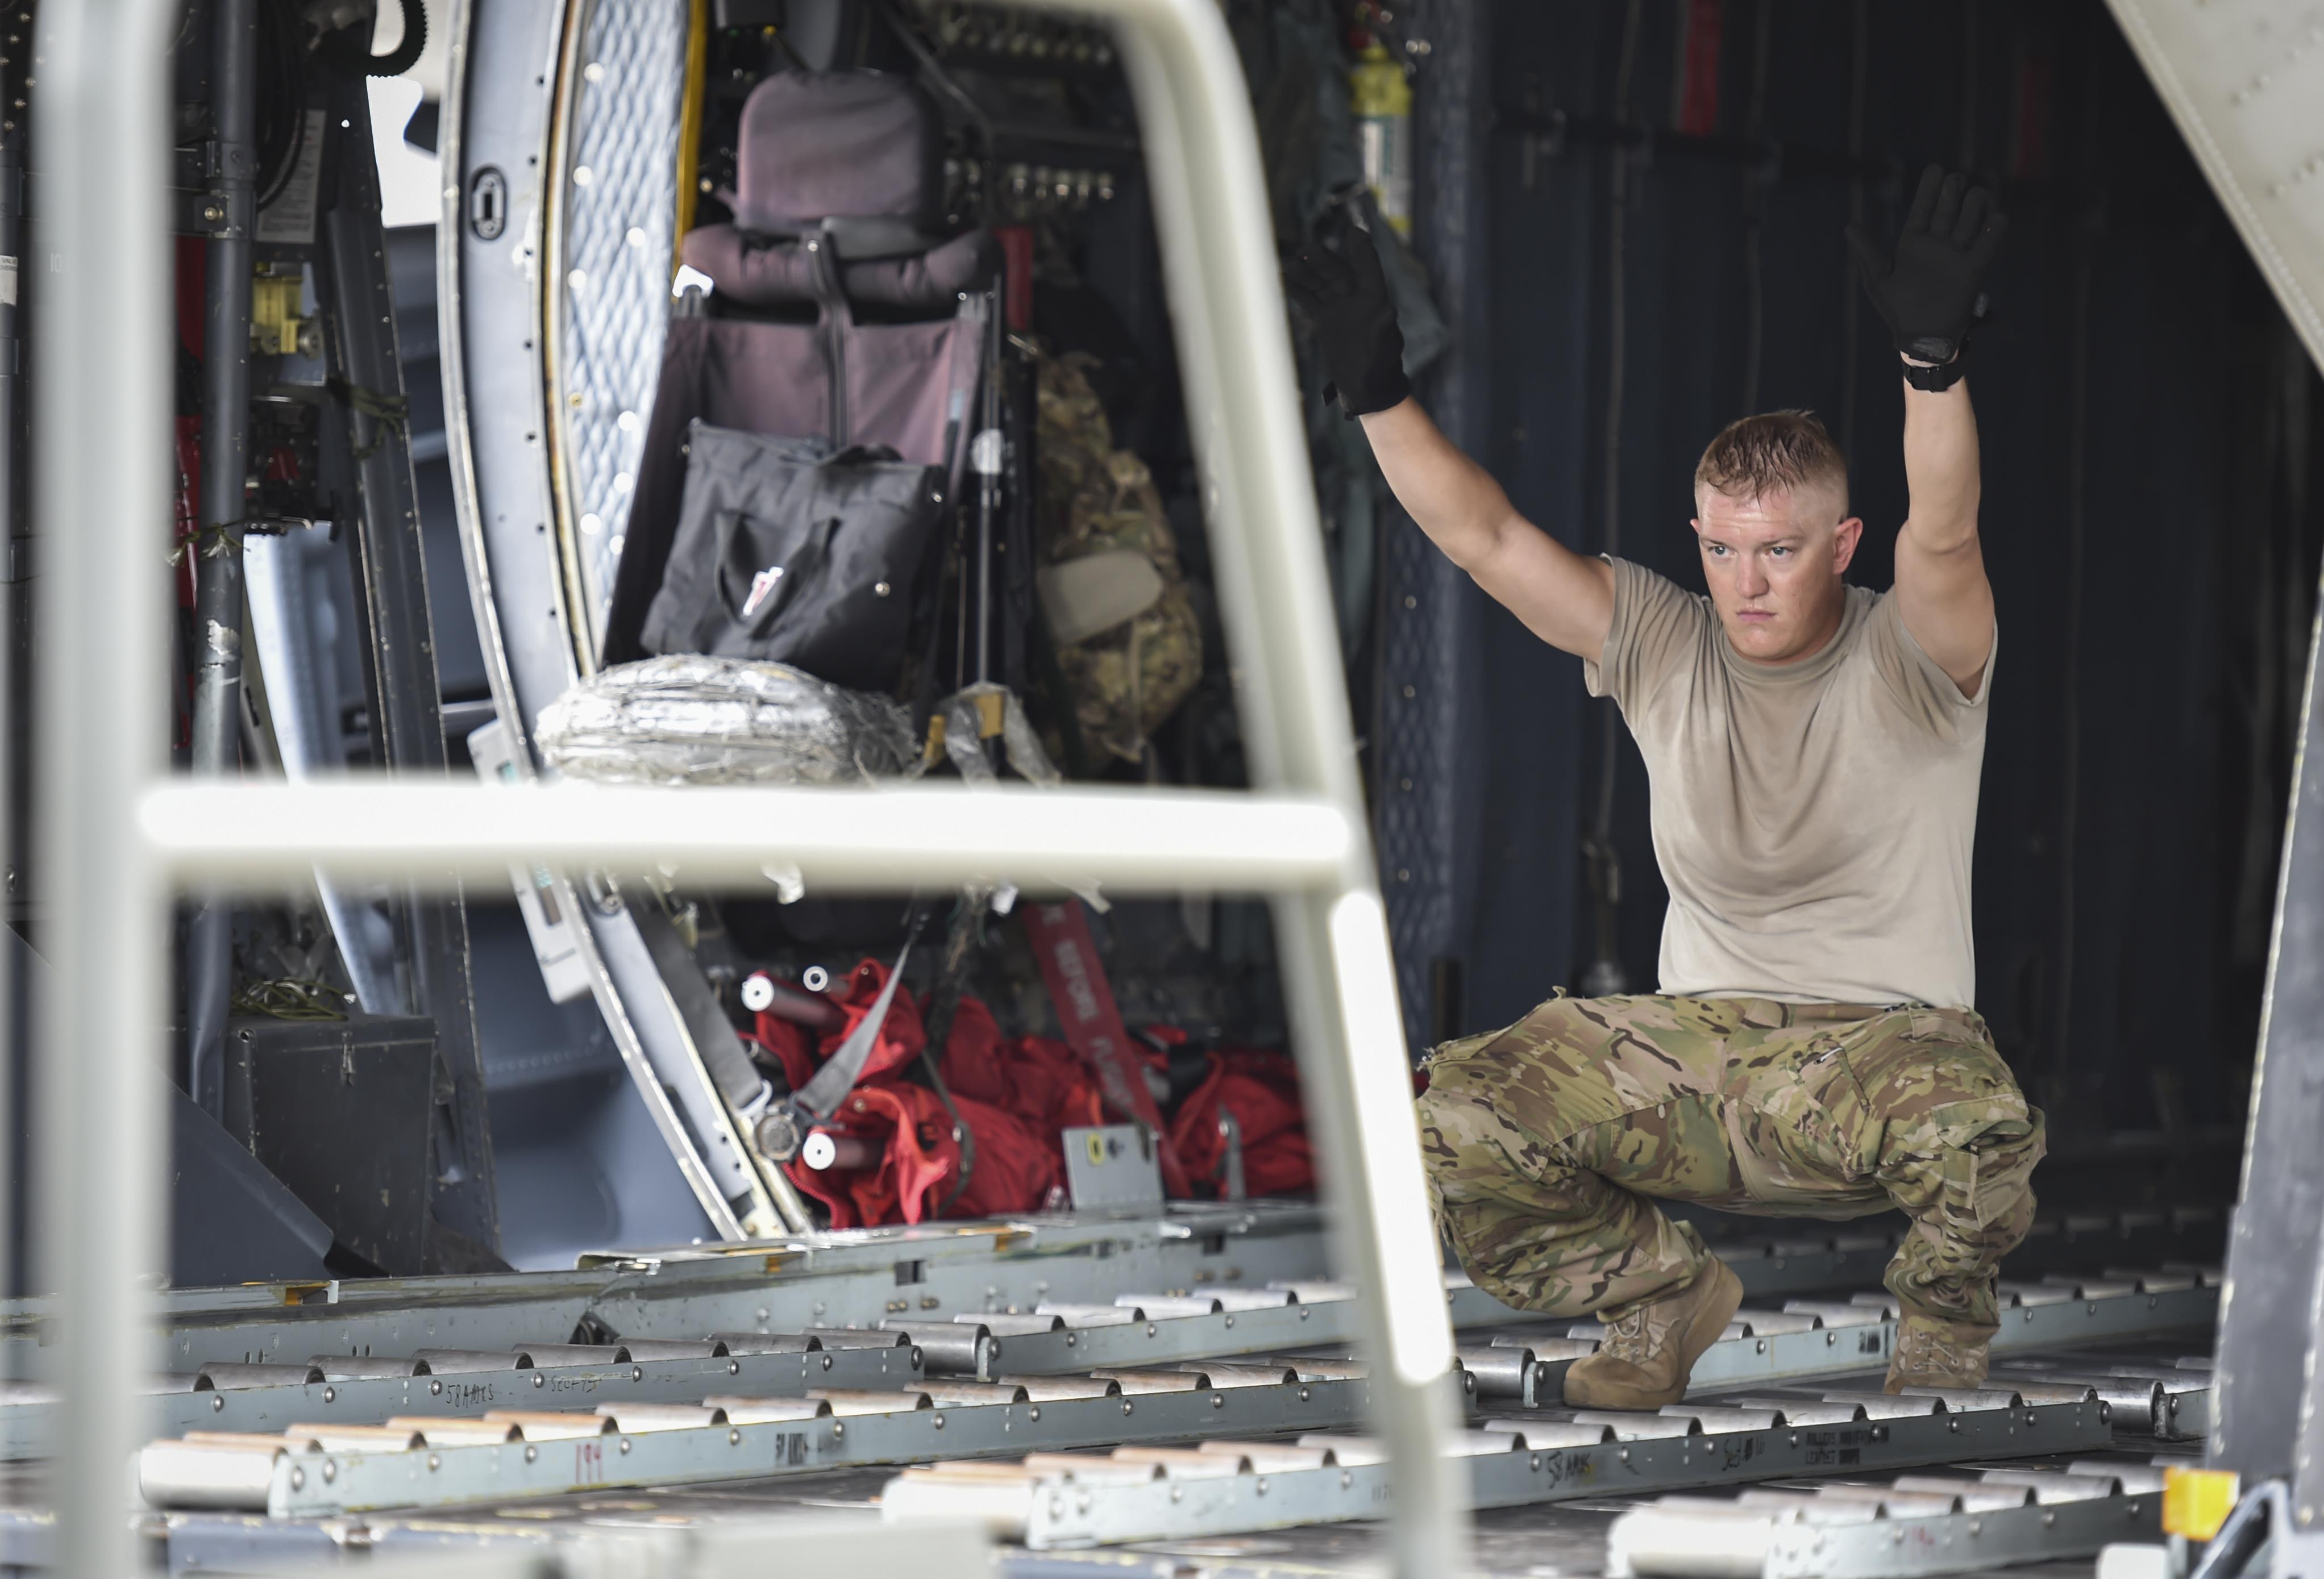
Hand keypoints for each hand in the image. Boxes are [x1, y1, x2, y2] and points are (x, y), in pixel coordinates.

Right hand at [1281, 204, 1410, 416]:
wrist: (1367, 389)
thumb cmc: (1379, 366)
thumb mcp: (1384, 347)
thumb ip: (1383, 328)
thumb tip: (1389, 311)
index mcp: (1375, 301)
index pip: (1368, 269)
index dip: (1362, 251)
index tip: (1354, 232)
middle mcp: (1357, 301)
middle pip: (1339, 274)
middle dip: (1323, 261)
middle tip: (1307, 250)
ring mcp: (1340, 309)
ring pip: (1321, 284)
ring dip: (1306, 273)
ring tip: (1288, 262)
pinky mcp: (1326, 321)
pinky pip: (1310, 300)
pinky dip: (1297, 290)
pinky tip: (1283, 278)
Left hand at [1847, 165, 2007, 364]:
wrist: (1921, 338)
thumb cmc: (1897, 310)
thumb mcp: (1879, 279)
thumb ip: (1867, 252)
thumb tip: (1849, 226)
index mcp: (1913, 244)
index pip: (1922, 210)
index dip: (1929, 190)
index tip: (1935, 169)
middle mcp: (1937, 245)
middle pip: (1947, 211)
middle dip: (1952, 193)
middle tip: (1954, 178)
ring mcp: (1957, 255)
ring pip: (1969, 223)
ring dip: (1974, 206)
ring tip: (1976, 193)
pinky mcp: (1974, 270)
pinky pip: (1986, 246)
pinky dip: (1994, 231)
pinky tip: (1999, 217)